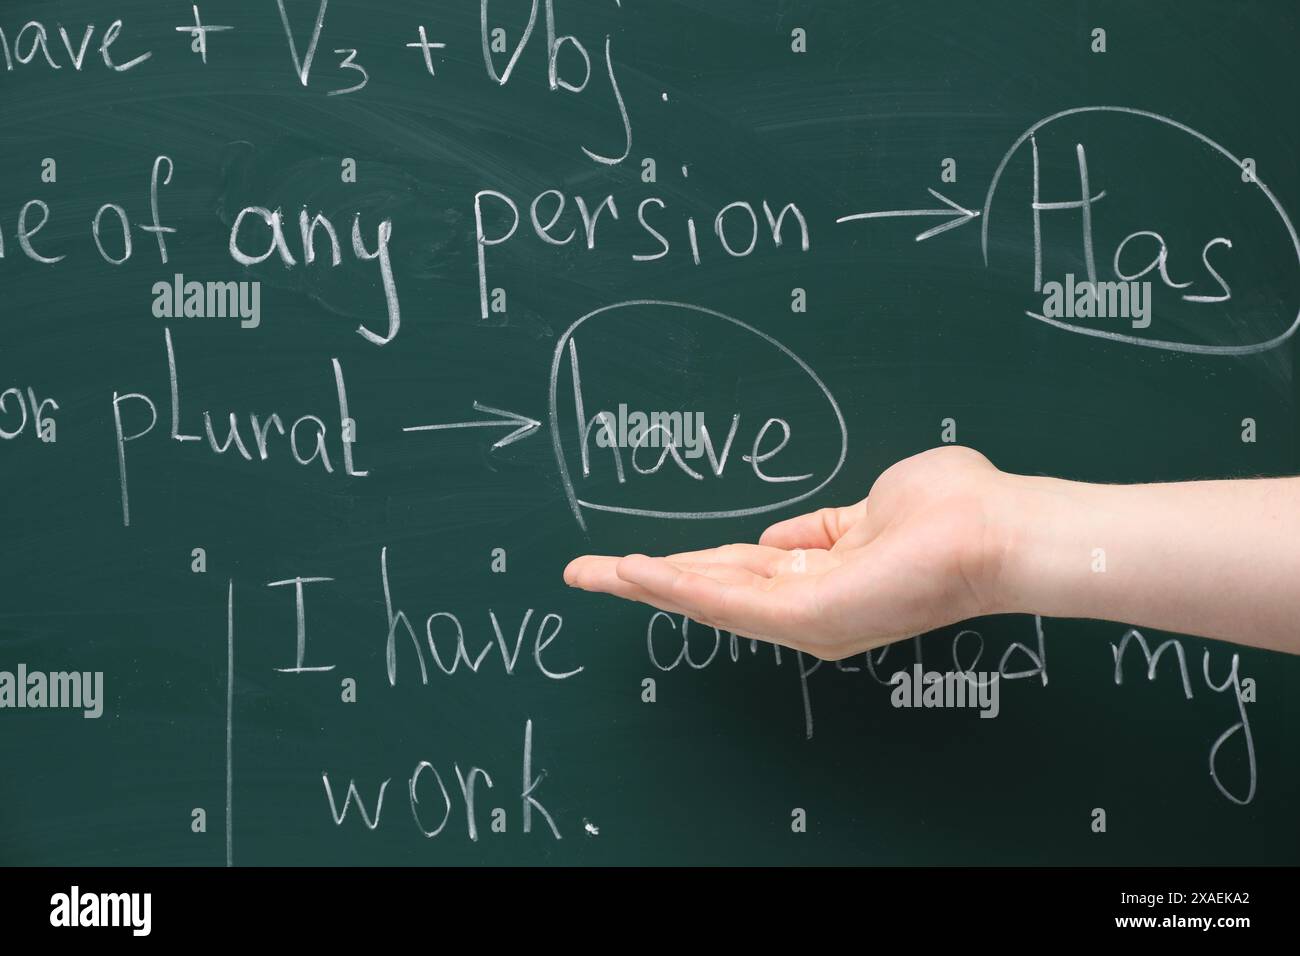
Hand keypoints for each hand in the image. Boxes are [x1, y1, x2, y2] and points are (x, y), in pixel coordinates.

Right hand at [563, 446, 1018, 658]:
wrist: (997, 529)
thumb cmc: (953, 511)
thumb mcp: (866, 510)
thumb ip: (818, 529)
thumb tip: (776, 537)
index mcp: (821, 578)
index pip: (736, 570)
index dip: (683, 564)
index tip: (635, 558)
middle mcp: (809, 604)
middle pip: (709, 589)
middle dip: (644, 581)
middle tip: (583, 573)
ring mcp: (808, 614)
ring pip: (707, 599)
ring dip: (643, 583)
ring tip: (589, 573)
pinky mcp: (808, 614)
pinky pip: (728, 600)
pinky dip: (677, 585)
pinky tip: (637, 570)